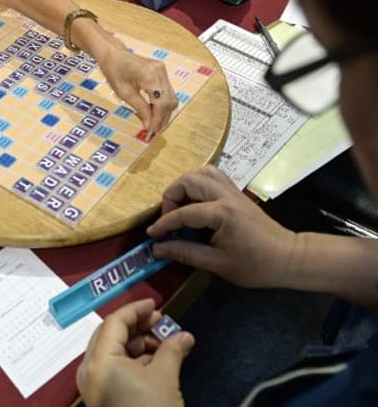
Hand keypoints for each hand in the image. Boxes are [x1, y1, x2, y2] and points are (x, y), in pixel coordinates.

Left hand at [77, 298, 191, 406]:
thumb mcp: (164, 378)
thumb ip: (172, 350)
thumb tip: (183, 336)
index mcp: (99, 361)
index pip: (114, 322)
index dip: (135, 309)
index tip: (154, 304)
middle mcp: (90, 370)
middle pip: (110, 335)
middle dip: (137, 326)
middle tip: (160, 322)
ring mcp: (95, 385)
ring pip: (114, 352)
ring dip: (138, 344)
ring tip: (165, 344)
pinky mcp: (103, 397)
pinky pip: (115, 368)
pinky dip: (135, 361)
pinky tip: (158, 361)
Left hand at [96, 44, 178, 136]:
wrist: (114, 54)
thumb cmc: (114, 71)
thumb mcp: (124, 93)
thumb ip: (140, 108)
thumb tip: (149, 125)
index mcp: (149, 75)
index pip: (161, 103)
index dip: (157, 119)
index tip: (150, 132)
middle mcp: (160, 72)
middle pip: (169, 101)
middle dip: (162, 118)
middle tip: (152, 132)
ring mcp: (163, 71)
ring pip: (171, 98)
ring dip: (163, 113)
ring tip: (152, 125)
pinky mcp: (162, 72)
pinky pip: (167, 92)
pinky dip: (162, 104)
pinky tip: (153, 113)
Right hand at [146, 165, 298, 287]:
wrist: (288, 258)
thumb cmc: (255, 265)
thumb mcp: (217, 263)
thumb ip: (185, 253)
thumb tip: (157, 248)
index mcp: (222, 213)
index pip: (183, 213)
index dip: (163, 224)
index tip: (151, 235)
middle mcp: (225, 195)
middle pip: (188, 181)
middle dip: (171, 198)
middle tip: (169, 220)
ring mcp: (232, 191)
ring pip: (200, 173)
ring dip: (185, 187)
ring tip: (180, 208)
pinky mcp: (236, 193)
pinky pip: (212, 176)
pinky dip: (198, 184)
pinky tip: (195, 202)